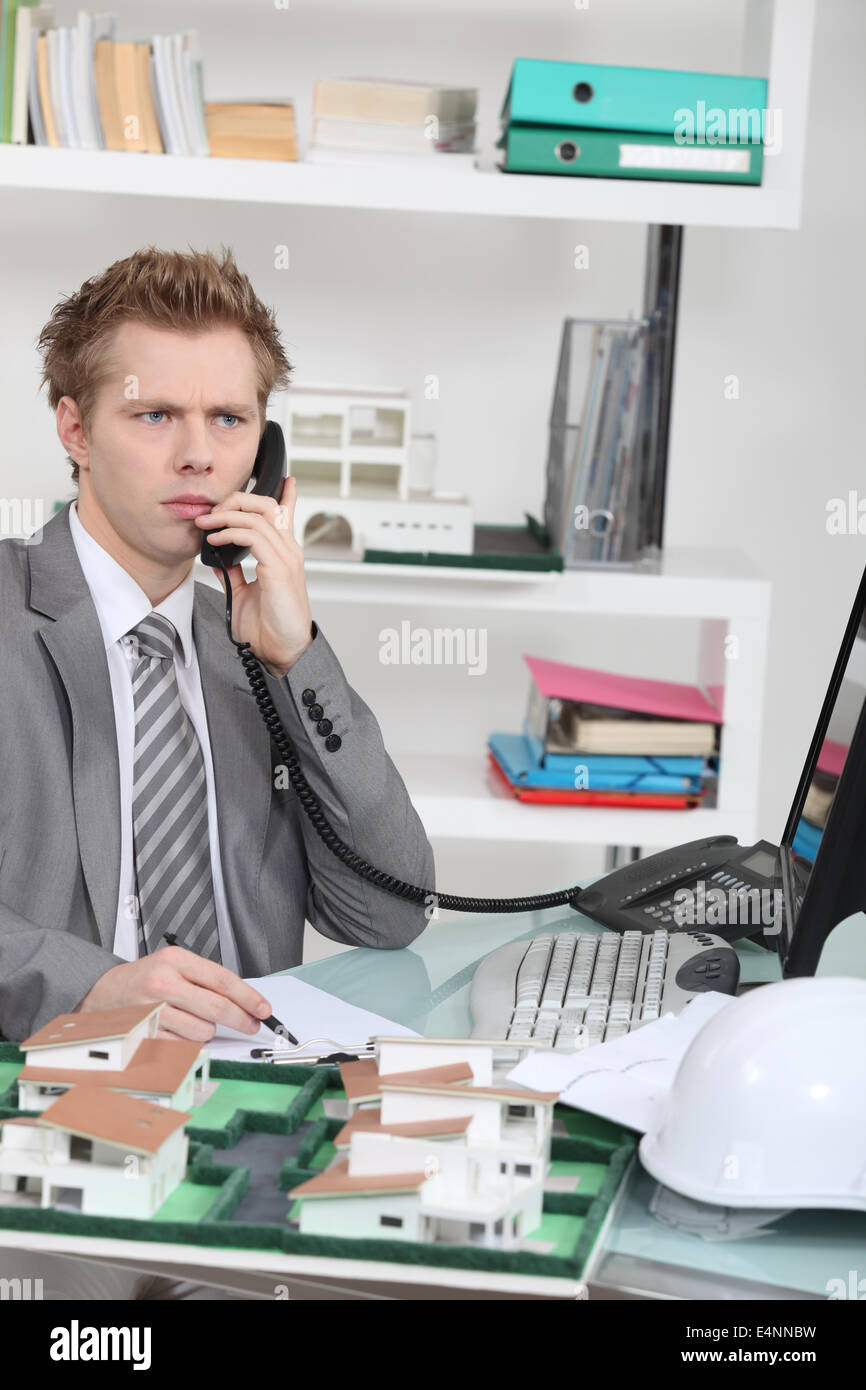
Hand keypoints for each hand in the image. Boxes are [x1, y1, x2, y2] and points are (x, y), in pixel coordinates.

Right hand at [72, 949, 272, 1041]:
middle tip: (252, 1025)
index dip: (248, 997)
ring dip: (206, 1030)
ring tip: (191, 1019)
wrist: (99, 993)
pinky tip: (176, 1030)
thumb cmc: (142, 979)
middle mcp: (163, 983)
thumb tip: (244, 1000)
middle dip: (242, 1019)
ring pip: (203, 1031)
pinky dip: (188, 1042)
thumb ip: (205, 979)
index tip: (263, 1008)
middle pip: (217, 1008)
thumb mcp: (174, 965)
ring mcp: (153, 1010)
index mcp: (175, 960)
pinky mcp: (146, 1034)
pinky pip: (184, 1045)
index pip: (223, 980)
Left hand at [194, 476, 312, 674]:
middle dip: (236, 500)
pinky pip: (252, 536)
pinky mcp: (278, 567)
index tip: (284, 480)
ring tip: (205, 524)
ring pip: (257, 515)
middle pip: (267, 505)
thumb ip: (233, 571)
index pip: (286, 514)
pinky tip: (215, 540)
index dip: (286, 495)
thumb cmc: (266, 626)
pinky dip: (230, 533)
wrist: (280, 650)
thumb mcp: (243, 592)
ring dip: (225, 516)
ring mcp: (286, 557)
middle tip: (212, 510)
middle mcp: (288, 550)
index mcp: (284, 554)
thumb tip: (217, 555)